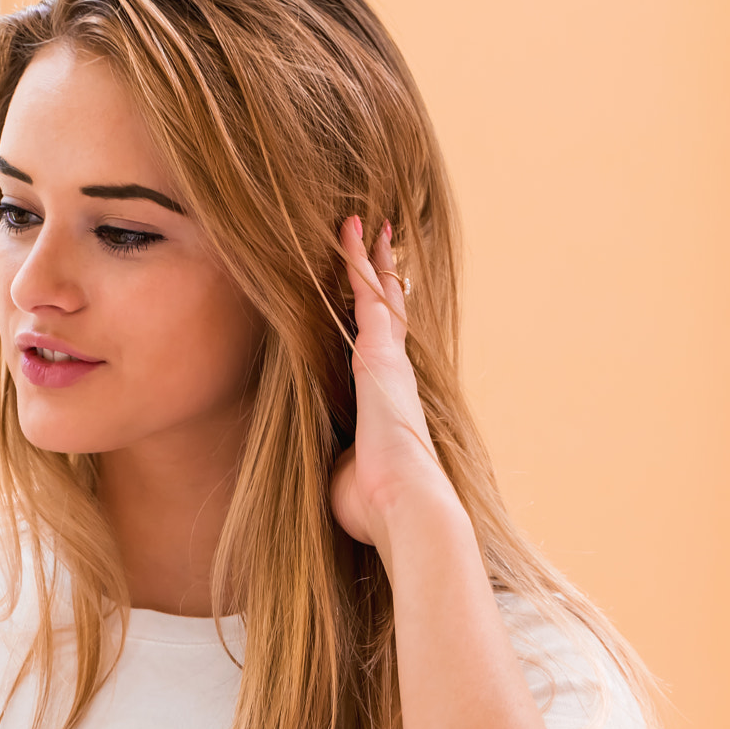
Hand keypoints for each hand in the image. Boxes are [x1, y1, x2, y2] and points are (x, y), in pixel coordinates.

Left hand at [328, 215, 454, 545]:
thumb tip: (326, 472)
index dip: (377, 323)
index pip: (378, 353)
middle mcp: (393, 375)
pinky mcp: (378, 352)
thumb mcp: (342, 478)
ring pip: (378, 295)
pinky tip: (349, 230)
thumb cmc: (373, 506)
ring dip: (369, 259)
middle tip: (380, 243)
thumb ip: (334, 462)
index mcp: (385, 403)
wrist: (403, 506)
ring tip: (363, 222)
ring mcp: (389, 360)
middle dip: (381, 279)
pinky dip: (356, 260)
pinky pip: (364, 292)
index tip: (375, 298)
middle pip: (388, 314)